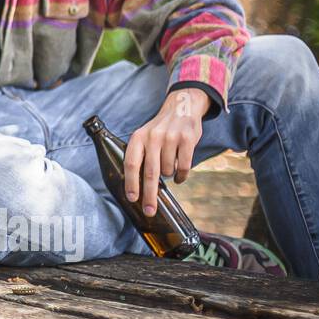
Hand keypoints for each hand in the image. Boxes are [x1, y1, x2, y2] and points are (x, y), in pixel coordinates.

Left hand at [123, 88, 209, 215]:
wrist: (181, 107)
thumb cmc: (160, 129)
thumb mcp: (144, 136)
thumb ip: (140, 155)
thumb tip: (136, 186)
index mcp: (138, 137)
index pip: (131, 163)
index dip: (131, 182)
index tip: (132, 198)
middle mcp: (153, 137)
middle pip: (149, 173)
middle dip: (149, 195)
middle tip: (149, 210)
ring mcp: (170, 137)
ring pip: (168, 171)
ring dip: (168, 175)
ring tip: (169, 167)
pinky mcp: (187, 139)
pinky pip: (183, 167)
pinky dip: (181, 176)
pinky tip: (179, 176)